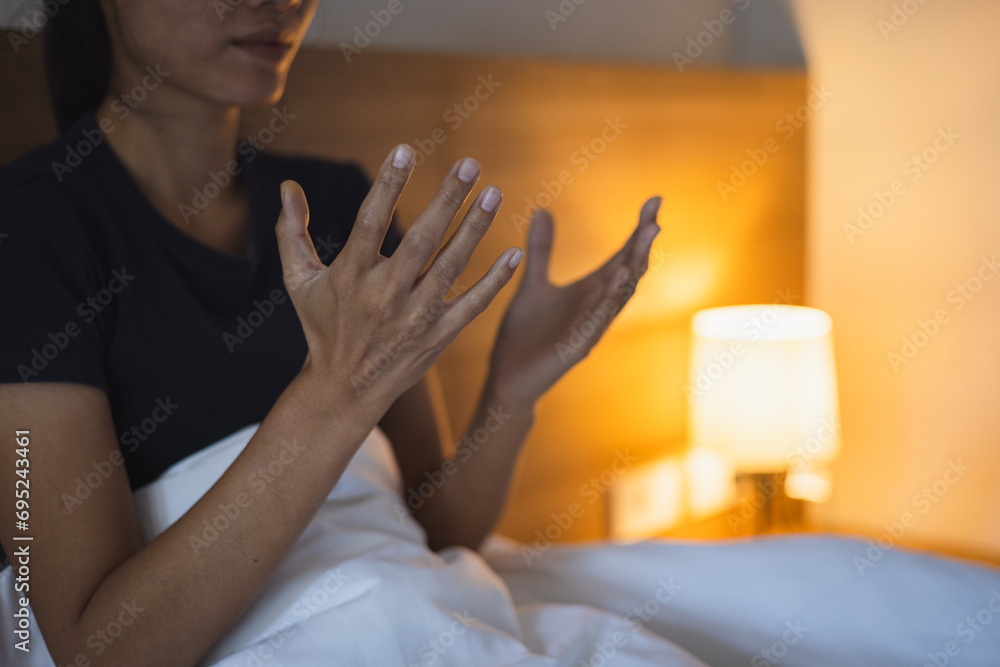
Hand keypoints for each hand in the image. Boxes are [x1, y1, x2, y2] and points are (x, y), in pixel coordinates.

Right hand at [275, 145, 522, 414]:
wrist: (344, 390)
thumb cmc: (323, 327)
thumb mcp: (299, 281)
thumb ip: (292, 233)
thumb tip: (288, 187)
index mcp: (350, 276)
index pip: (370, 222)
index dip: (388, 185)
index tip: (405, 150)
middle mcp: (384, 295)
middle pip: (421, 240)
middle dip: (446, 200)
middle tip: (469, 164)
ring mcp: (415, 317)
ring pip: (450, 266)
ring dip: (475, 228)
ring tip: (494, 193)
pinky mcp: (438, 336)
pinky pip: (472, 305)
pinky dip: (495, 281)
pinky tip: (515, 253)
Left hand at [486, 198, 661, 406]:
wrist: (506, 377)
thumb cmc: (524, 334)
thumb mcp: (532, 283)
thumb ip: (542, 250)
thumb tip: (543, 210)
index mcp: (589, 291)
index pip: (622, 255)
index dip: (639, 230)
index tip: (654, 200)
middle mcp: (596, 307)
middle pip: (628, 271)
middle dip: (642, 244)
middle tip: (655, 216)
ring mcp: (589, 328)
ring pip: (619, 296)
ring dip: (633, 268)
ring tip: (645, 240)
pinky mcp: (575, 347)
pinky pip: (596, 322)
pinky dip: (609, 301)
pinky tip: (618, 280)